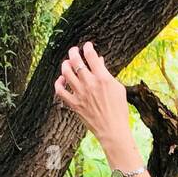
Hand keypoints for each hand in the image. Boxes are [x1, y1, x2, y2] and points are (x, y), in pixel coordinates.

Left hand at [54, 41, 133, 160]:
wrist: (113, 130)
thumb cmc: (119, 110)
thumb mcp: (118, 89)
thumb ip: (107, 73)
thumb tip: (99, 61)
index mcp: (103, 78)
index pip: (91, 55)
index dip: (87, 47)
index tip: (87, 46)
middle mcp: (90, 84)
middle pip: (76, 61)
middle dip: (73, 52)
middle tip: (74, 51)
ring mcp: (80, 93)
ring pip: (66, 72)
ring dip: (65, 64)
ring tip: (67, 63)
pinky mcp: (74, 104)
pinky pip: (60, 90)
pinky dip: (58, 83)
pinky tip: (61, 80)